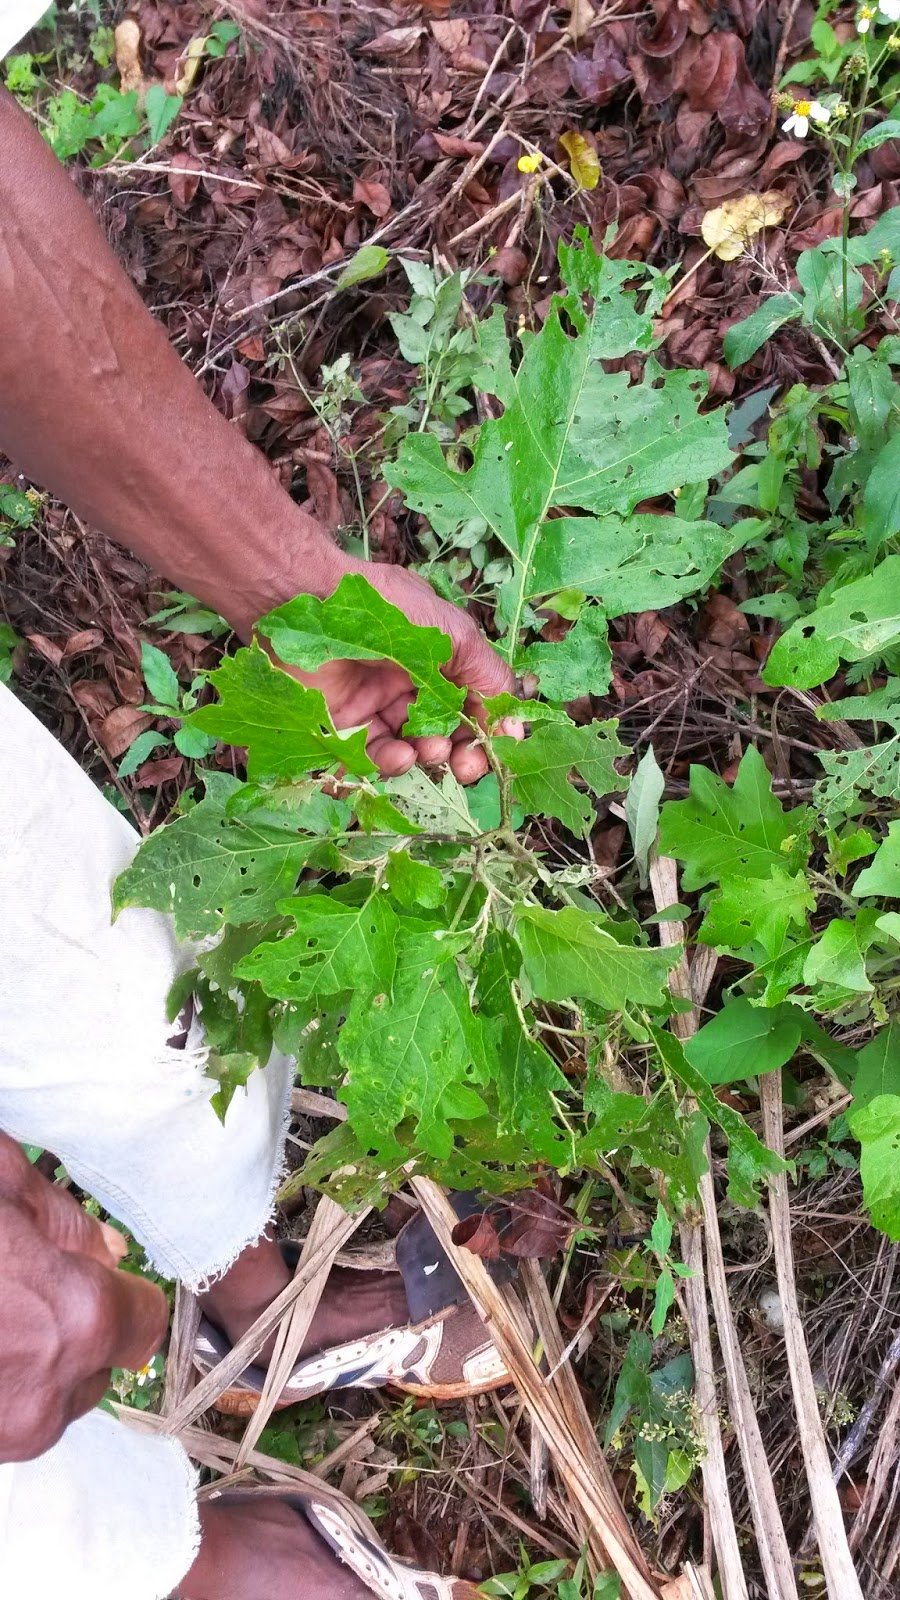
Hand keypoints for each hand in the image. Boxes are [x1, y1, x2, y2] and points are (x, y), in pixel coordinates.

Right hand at [0, 1133, 168, 1462]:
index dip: (124, 1291)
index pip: (149, 1323)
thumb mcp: (4, 1179)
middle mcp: (49, 1395)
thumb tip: (107, 1249)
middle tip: (24, 1284)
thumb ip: (70, 1222)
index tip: (95, 1272)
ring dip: (32, 1361)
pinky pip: (5, 1415)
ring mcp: (3, 1433)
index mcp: (80, 1320)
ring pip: (47, 1398)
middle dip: (73, 1327)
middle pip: (97, 1365)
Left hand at [296, 563, 520, 780]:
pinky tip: (400, 756)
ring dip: (427, 756)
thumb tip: (513, 725)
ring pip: (411, 747)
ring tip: (429, 751)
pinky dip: (391, 763)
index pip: (470, 705)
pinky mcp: (340, 726)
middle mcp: (406, 684)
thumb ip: (487, 676)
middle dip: (460, 752)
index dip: (486, 730)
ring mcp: (373, 706)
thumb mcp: (451, 634)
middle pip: (442, 732)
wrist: (309, 603)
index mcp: (436, 661)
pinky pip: (370, 756)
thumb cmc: (384, 609)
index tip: (497, 749)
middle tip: (465, 765)